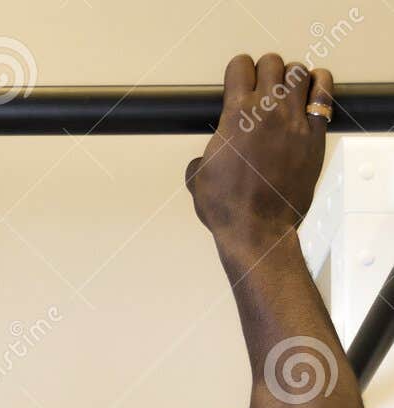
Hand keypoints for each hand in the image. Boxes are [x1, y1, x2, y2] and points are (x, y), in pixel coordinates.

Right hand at [186, 55, 330, 243]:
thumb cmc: (228, 209)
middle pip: (272, 62)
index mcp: (236, 114)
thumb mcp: (197, 180)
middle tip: (263, 90)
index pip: (240, 65)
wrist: (256, 230)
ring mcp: (294, 120)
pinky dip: (318, 85)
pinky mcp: (315, 135)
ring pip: (298, 72)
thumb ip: (200, 159)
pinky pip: (324, 92)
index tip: (239, 83)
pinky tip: (311, 91)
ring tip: (287, 93)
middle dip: (265, 72)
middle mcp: (267, 110)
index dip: (237, 72)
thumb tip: (201, 161)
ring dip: (291, 78)